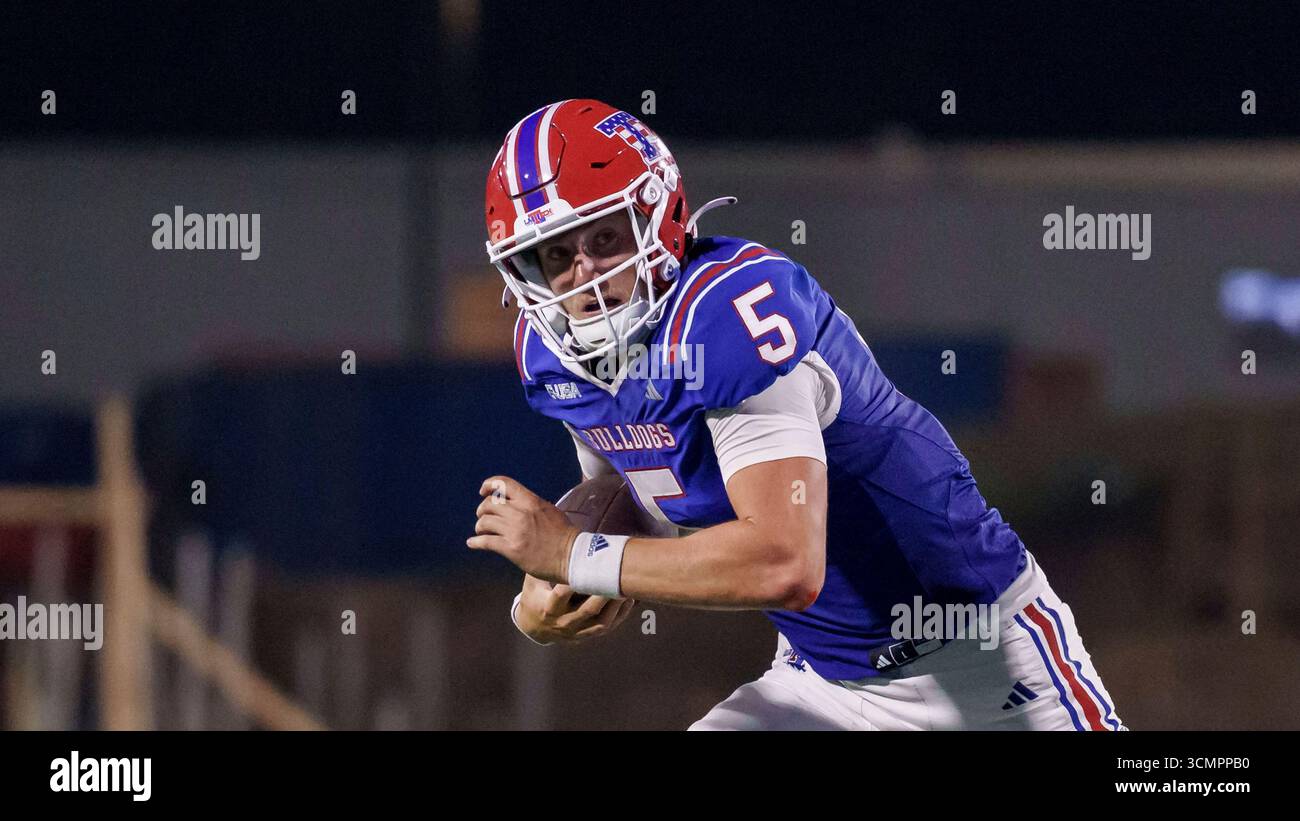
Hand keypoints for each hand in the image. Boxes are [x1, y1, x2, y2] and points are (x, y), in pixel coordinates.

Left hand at [468, 475, 578, 582]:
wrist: (571, 556)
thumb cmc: (564, 534)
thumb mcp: (549, 510)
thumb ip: (531, 505)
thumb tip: (517, 503)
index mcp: (531, 501)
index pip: (504, 484)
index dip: (489, 484)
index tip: (483, 490)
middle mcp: (520, 513)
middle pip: (489, 504)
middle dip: (482, 510)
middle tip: (483, 517)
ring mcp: (515, 531)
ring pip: (484, 522)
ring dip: (480, 526)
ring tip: (481, 531)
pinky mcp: (511, 549)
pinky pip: (485, 542)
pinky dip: (475, 542)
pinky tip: (472, 543)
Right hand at [515, 574, 637, 643]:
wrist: (533, 626)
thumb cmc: (535, 596)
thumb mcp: (534, 580)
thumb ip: (546, 564)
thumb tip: (556, 539)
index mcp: (548, 607)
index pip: (562, 594)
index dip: (576, 580)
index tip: (590, 565)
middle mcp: (563, 621)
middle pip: (588, 609)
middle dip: (604, 592)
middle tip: (617, 574)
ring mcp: (576, 631)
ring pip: (601, 621)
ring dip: (616, 605)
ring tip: (627, 587)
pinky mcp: (585, 635)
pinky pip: (606, 626)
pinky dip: (619, 615)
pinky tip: (628, 600)